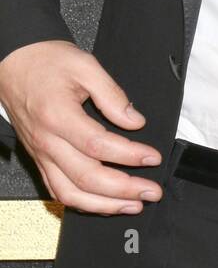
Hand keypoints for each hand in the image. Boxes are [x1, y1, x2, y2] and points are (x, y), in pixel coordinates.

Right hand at [0, 39, 162, 214]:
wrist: (14, 64)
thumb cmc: (46, 62)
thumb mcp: (84, 65)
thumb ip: (112, 94)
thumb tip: (134, 121)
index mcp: (58, 116)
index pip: (98, 145)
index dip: (129, 155)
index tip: (152, 157)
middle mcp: (47, 141)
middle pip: (86, 177)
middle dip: (124, 190)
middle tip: (152, 191)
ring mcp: (41, 154)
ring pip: (70, 194)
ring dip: (104, 205)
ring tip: (133, 205)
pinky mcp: (39, 159)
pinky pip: (58, 191)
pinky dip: (82, 203)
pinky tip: (104, 203)